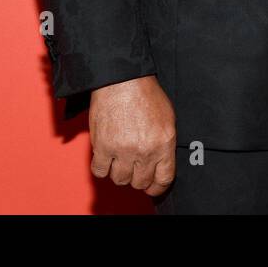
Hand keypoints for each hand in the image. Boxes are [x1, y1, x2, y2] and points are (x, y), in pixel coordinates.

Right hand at [89, 75, 175, 195]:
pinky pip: (100, 171)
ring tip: (120, 159)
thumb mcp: (167, 117)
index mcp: (164, 143)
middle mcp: (145, 150)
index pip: (163, 179)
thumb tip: (161, 162)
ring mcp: (123, 150)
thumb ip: (165, 143)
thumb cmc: (144, 93)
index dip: (157, 187)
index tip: (152, 187)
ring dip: (119, 172)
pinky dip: (102, 167)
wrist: (122, 79)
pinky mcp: (103, 147)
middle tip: (134, 167)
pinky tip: (106, 157)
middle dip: (137, 177)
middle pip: (140, 182)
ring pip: (120, 179)